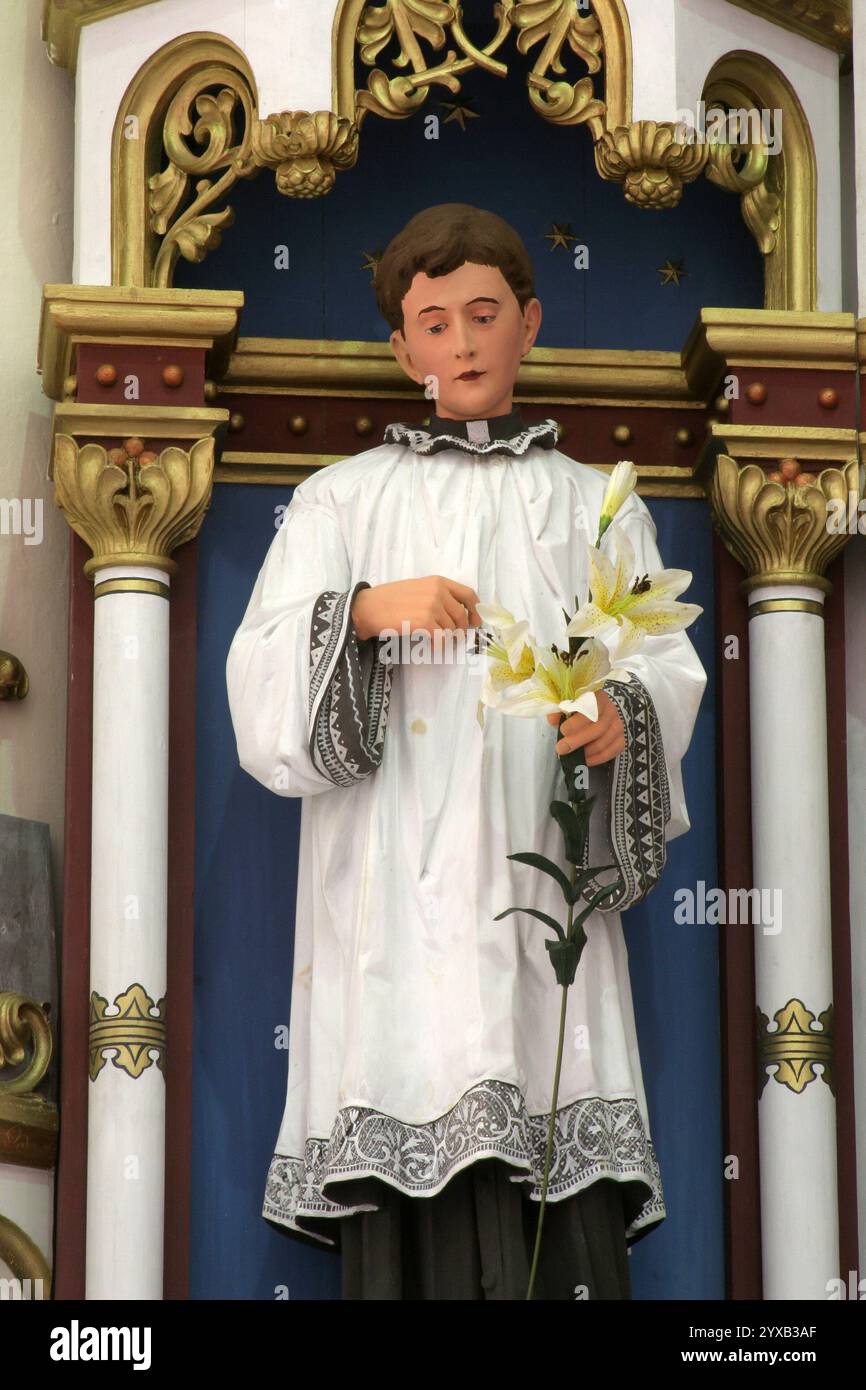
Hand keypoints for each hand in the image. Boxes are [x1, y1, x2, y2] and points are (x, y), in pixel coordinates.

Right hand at [351, 576, 480, 640]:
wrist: (369, 607)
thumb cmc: (390, 599)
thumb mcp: (418, 588)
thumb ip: (438, 595)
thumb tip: (458, 612)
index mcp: (438, 581)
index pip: (468, 594)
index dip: (475, 610)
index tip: (475, 621)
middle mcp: (438, 592)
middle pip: (461, 616)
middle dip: (460, 629)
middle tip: (454, 637)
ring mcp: (432, 606)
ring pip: (451, 629)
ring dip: (447, 639)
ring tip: (438, 641)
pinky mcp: (425, 622)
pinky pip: (441, 639)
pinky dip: (439, 646)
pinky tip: (432, 647)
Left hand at [546, 691, 625, 765]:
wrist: (598, 713)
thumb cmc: (578, 709)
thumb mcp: (568, 704)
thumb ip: (559, 710)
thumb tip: (552, 719)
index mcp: (598, 697)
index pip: (591, 708)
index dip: (578, 721)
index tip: (563, 730)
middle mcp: (611, 710)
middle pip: (598, 727)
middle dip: (577, 740)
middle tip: (561, 748)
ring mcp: (618, 725)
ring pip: (604, 741)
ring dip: (586, 751)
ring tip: (571, 756)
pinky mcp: (621, 739)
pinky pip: (611, 752)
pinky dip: (597, 758)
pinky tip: (584, 760)